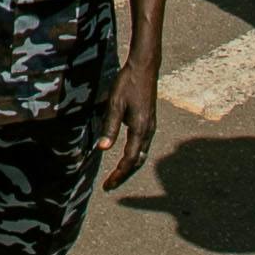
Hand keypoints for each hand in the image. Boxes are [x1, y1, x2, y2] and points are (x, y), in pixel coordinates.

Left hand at [101, 46, 160, 190]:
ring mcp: (150, 127)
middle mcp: (148, 132)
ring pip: (142, 155)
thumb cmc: (128, 84)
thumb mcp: (115, 104)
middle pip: (138, 162)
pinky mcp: (149, 122)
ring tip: (117, 175)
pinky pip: (142, 146)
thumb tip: (103, 149)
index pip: (130, 160)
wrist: (145, 68)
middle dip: (124, 174)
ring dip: (129, 166)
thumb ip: (110, 126)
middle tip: (111, 185)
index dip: (119, 174)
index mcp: (140, 130)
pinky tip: (126, 155)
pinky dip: (134, 156)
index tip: (108, 185)